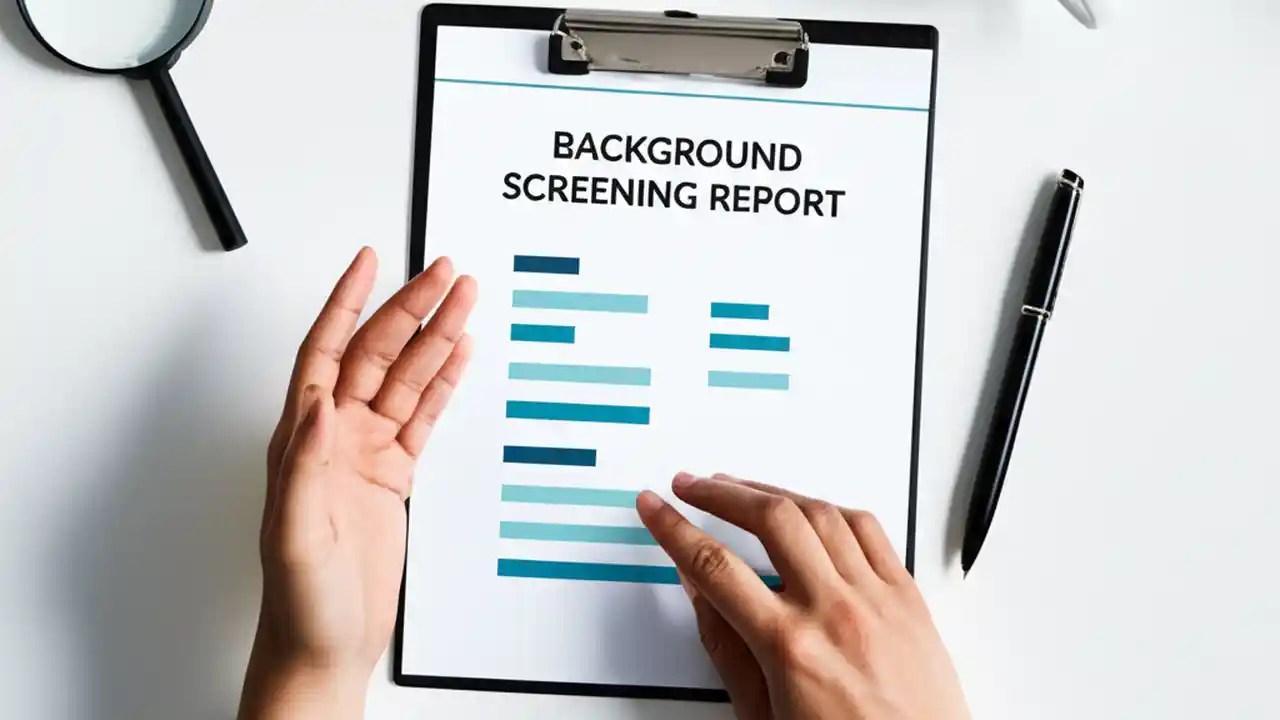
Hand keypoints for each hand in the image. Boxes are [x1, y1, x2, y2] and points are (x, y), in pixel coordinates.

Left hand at [239, 248, 475, 718]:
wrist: (327, 642)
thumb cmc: (299, 597)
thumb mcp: (292, 533)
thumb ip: (302, 465)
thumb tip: (315, 404)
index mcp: (302, 438)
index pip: (324, 351)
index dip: (344, 302)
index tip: (367, 262)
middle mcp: (333, 435)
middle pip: (376, 353)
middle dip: (411, 310)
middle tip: (444, 274)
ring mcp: (366, 452)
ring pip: (406, 378)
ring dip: (436, 339)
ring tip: (465, 301)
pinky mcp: (394, 473)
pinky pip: (423, 415)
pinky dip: (444, 383)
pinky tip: (459, 355)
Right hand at [637, 474, 968, 719]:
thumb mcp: (762, 715)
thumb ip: (727, 648)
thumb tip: (700, 592)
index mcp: (790, 648)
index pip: (715, 566)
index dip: (675, 528)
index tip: (655, 508)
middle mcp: (836, 613)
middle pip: (771, 520)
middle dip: (722, 492)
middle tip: (694, 484)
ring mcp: (877, 600)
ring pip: (821, 513)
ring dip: (774, 490)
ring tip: (744, 487)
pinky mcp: (908, 599)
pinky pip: (870, 530)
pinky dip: (833, 509)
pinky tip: (814, 507)